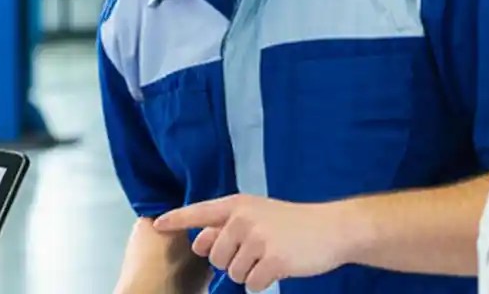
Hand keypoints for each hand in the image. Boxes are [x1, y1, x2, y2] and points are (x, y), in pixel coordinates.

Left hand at [153, 194, 362, 291]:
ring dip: (249, 272)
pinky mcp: (273, 259)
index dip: (177, 220)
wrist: (331, 229)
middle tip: (256, 252)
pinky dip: (262, 281)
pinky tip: (278, 267)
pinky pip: (252, 283)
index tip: (157, 225)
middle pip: (216, 256)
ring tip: (270, 256)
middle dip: (231, 262)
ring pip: (233, 272)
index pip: (199, 212)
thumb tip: (199, 243)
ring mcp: (258, 239)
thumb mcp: (257, 215)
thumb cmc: (292, 223)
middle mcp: (243, 219)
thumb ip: (227, 227)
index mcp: (238, 205)